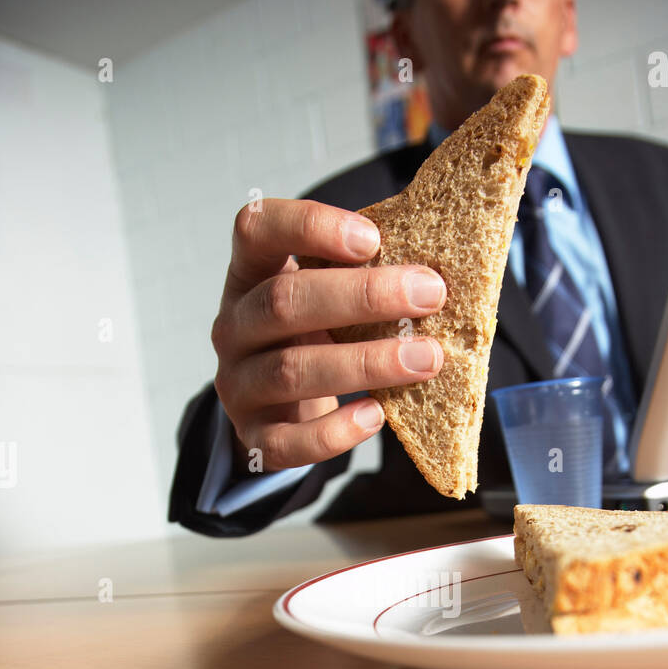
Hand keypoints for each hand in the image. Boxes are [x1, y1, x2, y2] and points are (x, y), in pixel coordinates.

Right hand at [211, 198, 446, 475]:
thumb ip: (359, 274)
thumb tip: (433, 270)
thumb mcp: (324, 296)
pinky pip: (287, 441)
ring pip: (291, 371)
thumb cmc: (314, 336)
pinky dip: (335, 431)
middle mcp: (233, 326)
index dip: (309, 227)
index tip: (373, 238)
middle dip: (363, 296)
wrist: (280, 409)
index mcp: (249, 275)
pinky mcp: (255, 437)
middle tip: (430, 294)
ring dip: (366, 363)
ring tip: (426, 359)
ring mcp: (238, 384)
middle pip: (283, 301)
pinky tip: (377, 416)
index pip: (256, 229)